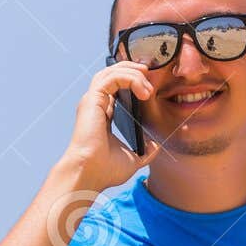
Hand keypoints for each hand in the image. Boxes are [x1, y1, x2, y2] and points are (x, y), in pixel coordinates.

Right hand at [58, 61, 161, 192]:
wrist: (89, 174)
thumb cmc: (104, 170)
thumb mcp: (133, 158)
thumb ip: (146, 150)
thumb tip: (156, 144)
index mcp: (103, 115)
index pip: (117, 87)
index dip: (135, 81)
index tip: (152, 89)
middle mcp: (96, 105)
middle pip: (113, 73)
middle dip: (135, 71)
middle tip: (152, 80)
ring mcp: (93, 101)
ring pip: (112, 71)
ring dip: (134, 73)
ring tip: (149, 86)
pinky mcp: (93, 99)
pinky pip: (113, 77)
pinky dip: (130, 78)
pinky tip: (143, 91)